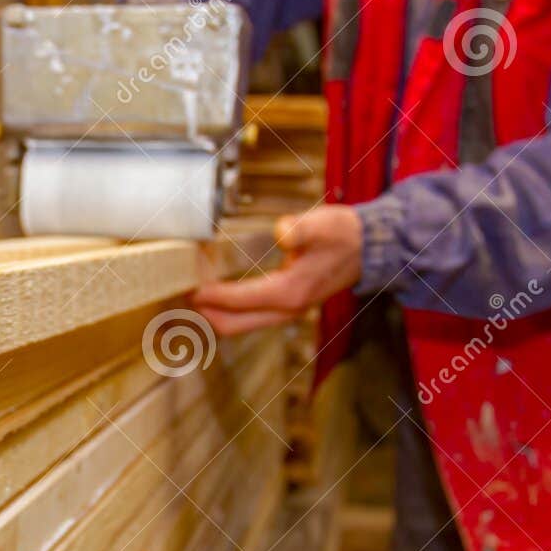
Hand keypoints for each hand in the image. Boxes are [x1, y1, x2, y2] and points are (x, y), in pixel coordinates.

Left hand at [192, 206, 364, 335]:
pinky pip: (247, 316)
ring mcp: (285, 311)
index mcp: (289, 293)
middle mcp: (284, 310)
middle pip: (231, 325)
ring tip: (191, 296)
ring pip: (238, 325)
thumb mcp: (323, 225)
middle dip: (203, 314)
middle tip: (180, 295)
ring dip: (213, 314)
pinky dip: (227, 310)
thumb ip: (299, 230)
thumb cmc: (344, 234)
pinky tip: (214, 293)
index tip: (189, 284)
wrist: (370, 248)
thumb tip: (281, 232)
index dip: (210, 295)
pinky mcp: (285, 305)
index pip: (237, 301)